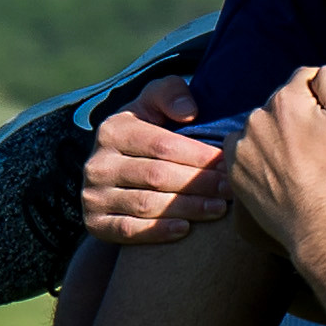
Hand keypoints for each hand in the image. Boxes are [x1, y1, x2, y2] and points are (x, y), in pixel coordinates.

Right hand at [79, 79, 223, 244]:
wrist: (116, 175)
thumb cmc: (148, 134)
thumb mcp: (154, 105)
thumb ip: (171, 94)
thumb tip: (188, 112)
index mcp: (113, 130)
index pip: (162, 145)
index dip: (199, 156)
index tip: (229, 163)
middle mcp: (97, 163)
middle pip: (157, 176)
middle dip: (200, 183)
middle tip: (232, 189)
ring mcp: (93, 195)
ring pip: (147, 204)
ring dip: (188, 208)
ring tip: (220, 208)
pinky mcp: (94, 223)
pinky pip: (128, 230)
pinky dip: (158, 231)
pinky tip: (186, 229)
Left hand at [225, 65, 325, 249]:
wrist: (323, 226)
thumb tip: (319, 71)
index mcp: (286, 98)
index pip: (306, 80)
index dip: (324, 100)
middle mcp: (257, 117)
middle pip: (281, 104)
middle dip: (298, 118)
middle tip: (318, 148)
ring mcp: (242, 146)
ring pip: (262, 128)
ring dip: (276, 138)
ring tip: (299, 165)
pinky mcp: (235, 172)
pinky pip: (245, 154)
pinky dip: (259, 159)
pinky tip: (279, 174)